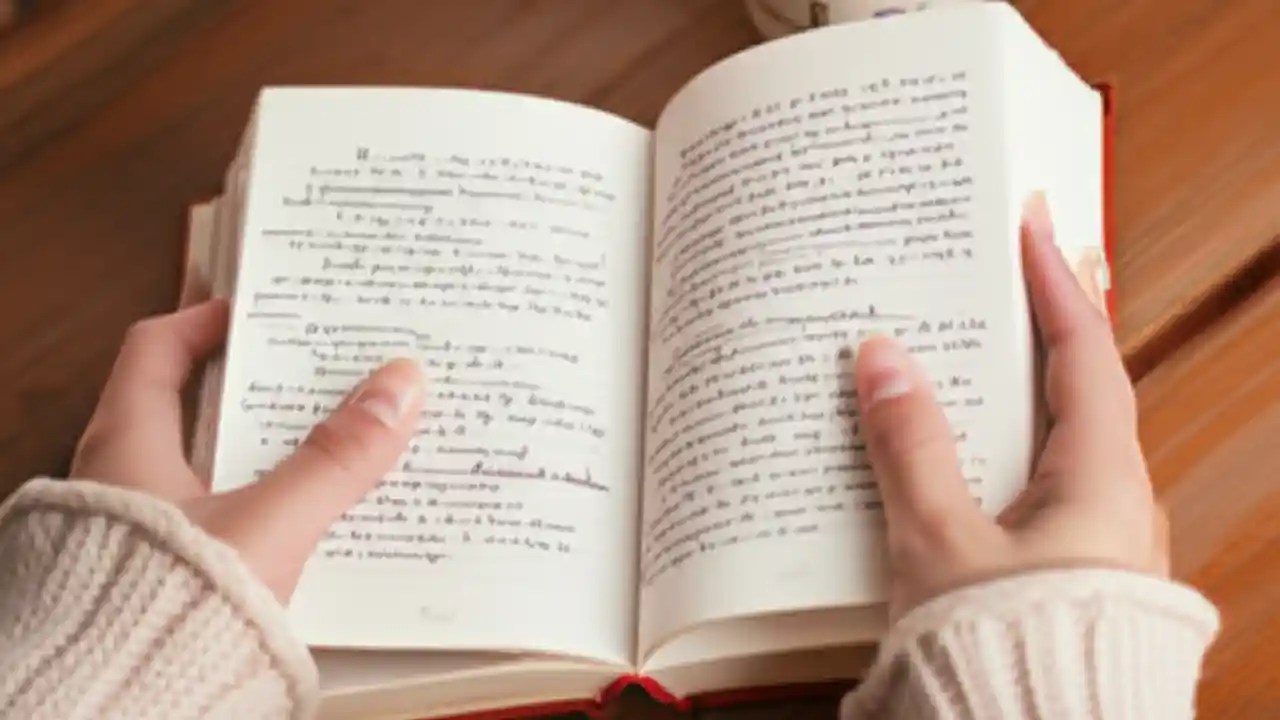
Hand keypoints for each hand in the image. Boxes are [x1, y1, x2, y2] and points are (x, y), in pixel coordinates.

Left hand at [71, 299, 424, 601]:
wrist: (118, 711)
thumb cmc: (173, 607)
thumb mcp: (270, 523)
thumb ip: (338, 459)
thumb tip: (401, 386)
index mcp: (127, 444)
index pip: (157, 350)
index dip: (207, 320)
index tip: (264, 313)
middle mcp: (120, 480)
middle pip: (189, 407)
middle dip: (259, 391)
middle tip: (323, 377)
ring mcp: (136, 533)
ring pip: (207, 470)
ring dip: (267, 455)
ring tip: (336, 445)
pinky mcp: (158, 579)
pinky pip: (217, 522)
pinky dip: (262, 508)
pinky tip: (311, 524)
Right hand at [854, 193, 1167, 619]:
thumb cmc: (1006, 655)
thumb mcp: (941, 541)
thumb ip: (909, 446)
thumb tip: (884, 361)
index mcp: (1101, 481)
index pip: (1084, 350)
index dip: (1056, 281)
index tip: (1035, 223)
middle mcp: (1112, 504)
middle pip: (1076, 388)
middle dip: (1036, 327)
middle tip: (1000, 272)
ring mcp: (1095, 540)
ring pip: (1053, 440)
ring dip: (1011, 391)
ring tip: (962, 349)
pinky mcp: (1065, 572)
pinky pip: (1034, 487)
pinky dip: (999, 452)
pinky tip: (953, 454)